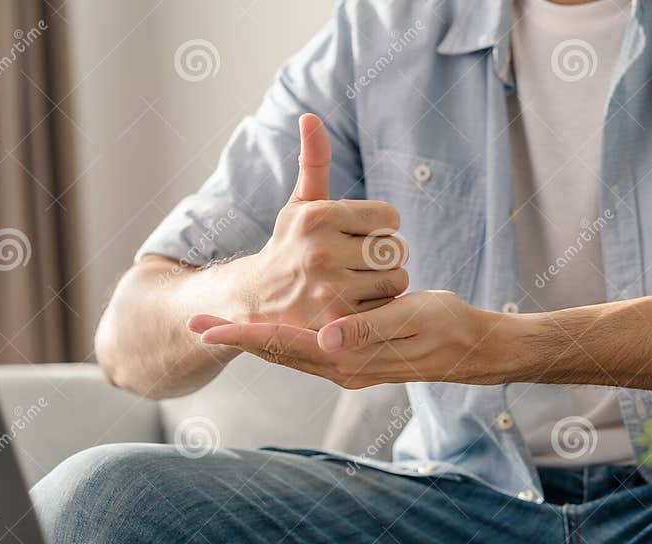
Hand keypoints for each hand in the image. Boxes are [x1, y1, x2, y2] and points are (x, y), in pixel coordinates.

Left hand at [190, 291, 517, 388]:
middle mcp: (341, 369)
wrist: (472, 349)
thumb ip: (368, 329)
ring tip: (221, 327)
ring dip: (253, 341)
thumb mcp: (412, 319)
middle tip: (197, 323)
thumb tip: (326, 338)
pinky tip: (268, 331)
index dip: (244, 333)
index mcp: (350, 358)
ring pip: (287, 355)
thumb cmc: (447, 326)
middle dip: (237, 338)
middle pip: (277, 353)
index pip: (285, 344)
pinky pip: (304, 354)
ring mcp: (346, 369)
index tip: (208, 327)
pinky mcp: (354, 362)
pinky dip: (279, 342)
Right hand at [234, 113, 408, 328]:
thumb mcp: (299, 204)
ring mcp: (330, 288)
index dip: (380, 226)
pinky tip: (354, 304)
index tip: (359, 235)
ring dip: (384, 282)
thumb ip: (313, 161)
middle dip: (384, 255)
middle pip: (397, 249)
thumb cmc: (288, 246)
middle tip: (358, 262)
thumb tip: (310, 116)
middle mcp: (322, 251)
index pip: (390, 216)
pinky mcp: (338, 320)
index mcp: (318, 216)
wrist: (255, 302)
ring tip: (356, 282)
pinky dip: (377, 307)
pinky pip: (386, 307)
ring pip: (396, 279)